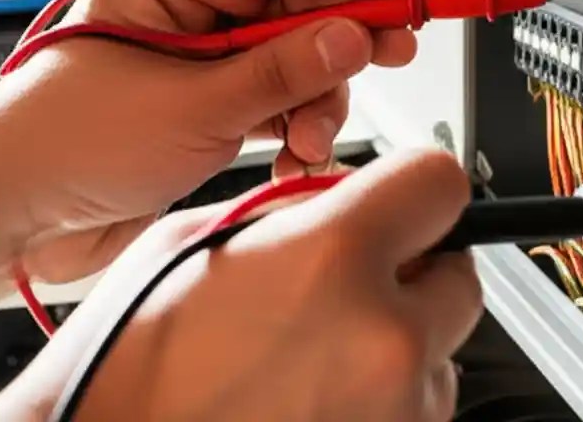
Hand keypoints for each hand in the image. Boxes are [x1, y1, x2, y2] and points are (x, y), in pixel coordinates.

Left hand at [0, 0, 417, 280]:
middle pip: (288, 11)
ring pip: (287, 66)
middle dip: (339, 39)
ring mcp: (193, 69)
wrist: (12, 218)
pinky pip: (270, 109)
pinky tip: (294, 162)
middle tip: (396, 49)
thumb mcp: (189, 103)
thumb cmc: (65, 143)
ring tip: (312, 140)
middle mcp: (181, 19)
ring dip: (314, 102)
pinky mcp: (200, 117)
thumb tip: (351, 36)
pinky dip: (292, 133)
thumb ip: (280, 70)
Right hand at [0, 150, 483, 421]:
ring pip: (438, 353)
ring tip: (309, 356)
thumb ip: (291, 213)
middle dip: (409, 272)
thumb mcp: (197, 239)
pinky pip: (416, 410)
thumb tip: (343, 201)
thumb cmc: (126, 361)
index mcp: (332, 258)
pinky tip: (308, 395)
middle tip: (344, 285)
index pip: (440, 184)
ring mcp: (393, 411)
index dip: (416, 188)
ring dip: (394, 343)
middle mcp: (381, 337)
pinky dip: (380, 399)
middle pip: (457, 276)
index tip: (403, 198)